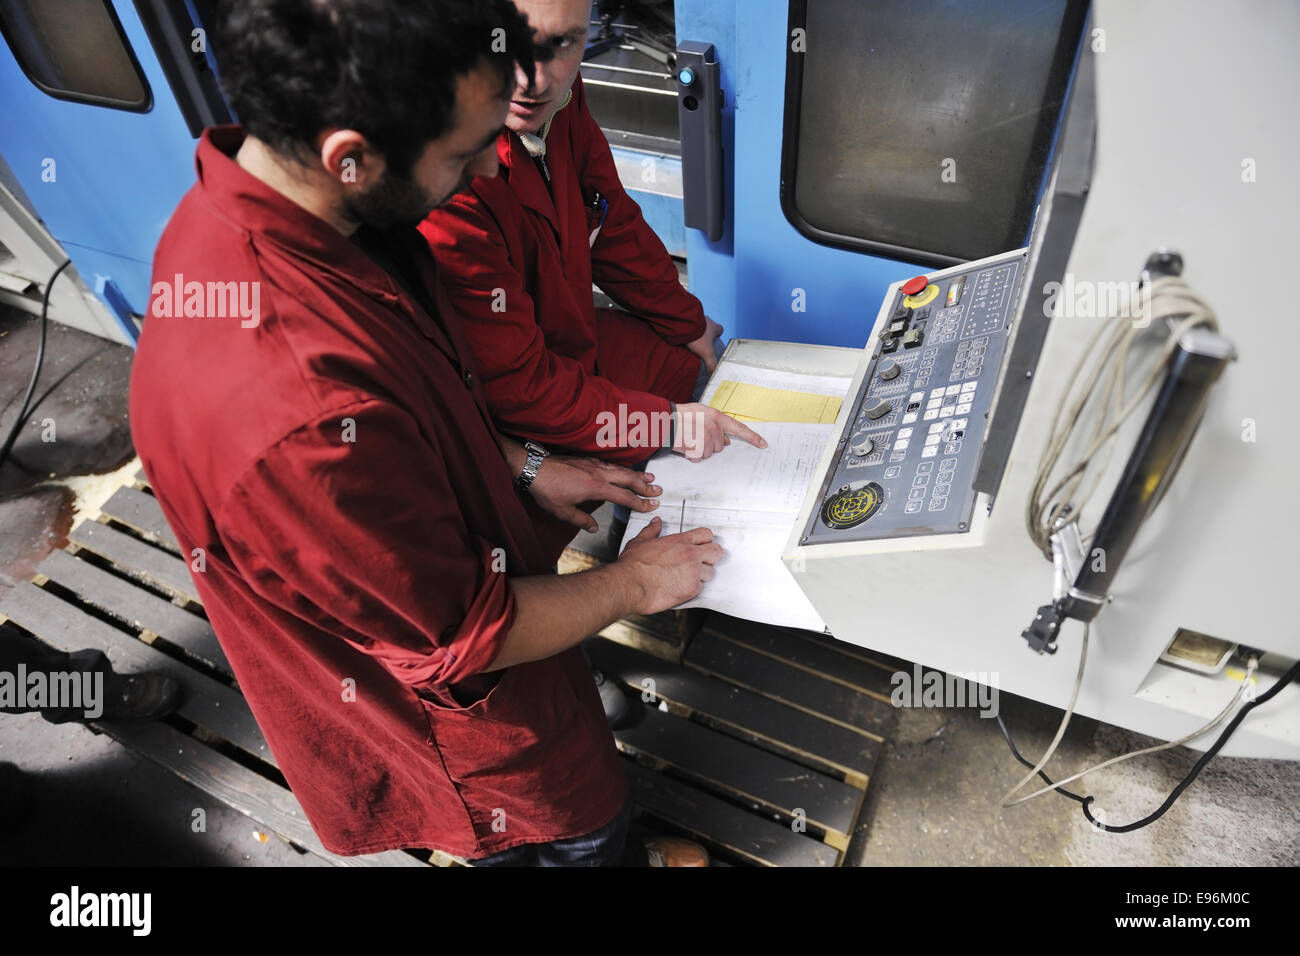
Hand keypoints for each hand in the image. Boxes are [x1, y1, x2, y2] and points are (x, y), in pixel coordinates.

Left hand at [528, 455, 659, 531]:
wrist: (533, 468)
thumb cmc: (546, 490)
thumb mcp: (563, 512)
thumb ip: (581, 520)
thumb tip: (593, 528)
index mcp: (596, 488)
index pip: (624, 497)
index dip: (640, 503)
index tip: (651, 506)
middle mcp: (598, 473)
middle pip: (628, 478)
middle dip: (644, 485)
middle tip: (658, 490)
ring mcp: (592, 464)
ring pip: (620, 469)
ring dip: (635, 474)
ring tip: (648, 477)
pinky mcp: (585, 460)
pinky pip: (609, 464)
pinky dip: (620, 468)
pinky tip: (621, 470)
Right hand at [618, 516, 723, 613]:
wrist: (630, 585)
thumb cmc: (633, 566)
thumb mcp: (640, 541)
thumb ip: (652, 531)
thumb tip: (656, 522)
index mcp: (680, 541)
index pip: (706, 534)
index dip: (705, 540)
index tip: (701, 545)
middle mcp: (690, 555)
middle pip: (716, 551)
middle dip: (710, 556)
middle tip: (701, 561)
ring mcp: (693, 572)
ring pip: (710, 572)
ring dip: (701, 575)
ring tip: (687, 577)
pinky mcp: (692, 589)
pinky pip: (701, 588)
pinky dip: (693, 589)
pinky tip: (681, 587)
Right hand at [672, 403, 766, 460]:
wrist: (666, 420)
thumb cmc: (682, 416)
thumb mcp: (702, 413)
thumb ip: (716, 425)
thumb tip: (726, 441)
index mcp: (717, 417)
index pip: (739, 429)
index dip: (752, 437)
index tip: (763, 444)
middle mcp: (714, 428)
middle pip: (720, 446)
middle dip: (709, 444)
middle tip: (696, 436)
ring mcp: (706, 439)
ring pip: (709, 453)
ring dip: (700, 450)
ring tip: (689, 439)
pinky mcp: (697, 448)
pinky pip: (698, 457)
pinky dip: (692, 455)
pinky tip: (686, 445)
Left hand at [685, 316, 723, 375]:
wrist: (684, 325)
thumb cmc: (698, 337)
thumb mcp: (706, 353)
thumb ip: (711, 364)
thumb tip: (713, 373)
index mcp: (714, 327)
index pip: (720, 329)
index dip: (718, 334)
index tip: (714, 340)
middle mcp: (707, 321)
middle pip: (708, 326)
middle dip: (705, 333)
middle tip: (701, 342)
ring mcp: (696, 318)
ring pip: (698, 324)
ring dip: (695, 331)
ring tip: (690, 340)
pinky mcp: (687, 318)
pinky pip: (688, 324)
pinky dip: (686, 329)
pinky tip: (683, 336)